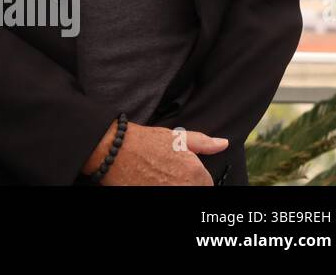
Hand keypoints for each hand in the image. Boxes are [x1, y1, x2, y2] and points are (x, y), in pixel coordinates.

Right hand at [81, 120, 226, 185]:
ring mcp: (171, 195)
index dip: (192, 177)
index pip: (206, 184)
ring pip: (181, 193)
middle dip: (183, 183)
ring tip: (157, 178)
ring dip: (172, 186)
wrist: (113, 150)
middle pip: (194, 190)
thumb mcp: (176, 137)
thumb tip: (222, 143)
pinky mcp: (156, 199)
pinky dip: (159, 189)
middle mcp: (186, 187)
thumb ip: (203, 143)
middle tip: (165, 173)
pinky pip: (165, 195)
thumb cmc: (143, 141)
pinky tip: (150, 182)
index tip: (178, 171)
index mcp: (195, 173)